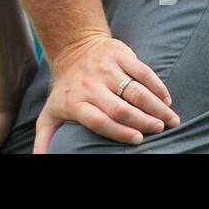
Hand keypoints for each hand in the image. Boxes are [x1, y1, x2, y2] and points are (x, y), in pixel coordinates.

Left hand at [33, 34, 178, 152]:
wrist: (74, 48)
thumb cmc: (66, 89)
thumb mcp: (50, 113)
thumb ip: (45, 138)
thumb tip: (38, 160)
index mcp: (74, 101)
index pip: (98, 120)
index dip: (118, 132)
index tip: (137, 140)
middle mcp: (90, 84)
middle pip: (120, 108)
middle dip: (143, 121)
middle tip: (158, 130)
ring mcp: (105, 67)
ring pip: (135, 90)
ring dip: (156, 106)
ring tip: (170, 120)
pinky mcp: (119, 53)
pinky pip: (143, 71)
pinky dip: (157, 86)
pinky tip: (166, 99)